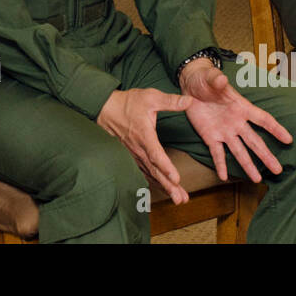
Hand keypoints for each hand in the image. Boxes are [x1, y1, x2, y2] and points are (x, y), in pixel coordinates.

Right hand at [96, 88, 193, 202]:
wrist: (106, 108)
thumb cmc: (128, 103)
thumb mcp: (150, 97)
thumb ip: (170, 101)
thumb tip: (190, 101)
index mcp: (144, 135)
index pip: (156, 154)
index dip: (166, 167)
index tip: (176, 179)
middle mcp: (138, 148)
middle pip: (154, 170)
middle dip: (168, 186)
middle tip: (180, 199)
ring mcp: (134, 154)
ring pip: (150, 173)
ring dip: (164, 187)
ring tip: (177, 199)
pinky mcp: (131, 155)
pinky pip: (143, 172)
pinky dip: (153, 182)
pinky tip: (162, 189)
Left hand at [180, 61, 291, 182]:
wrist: (190, 85)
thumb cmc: (204, 79)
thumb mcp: (210, 78)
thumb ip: (216, 80)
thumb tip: (221, 79)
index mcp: (241, 107)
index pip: (262, 119)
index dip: (275, 129)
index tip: (288, 140)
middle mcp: (236, 122)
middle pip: (254, 141)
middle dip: (266, 156)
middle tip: (278, 170)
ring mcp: (224, 131)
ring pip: (239, 151)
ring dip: (247, 165)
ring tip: (257, 180)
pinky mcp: (210, 136)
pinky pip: (216, 153)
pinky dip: (220, 164)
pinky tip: (224, 177)